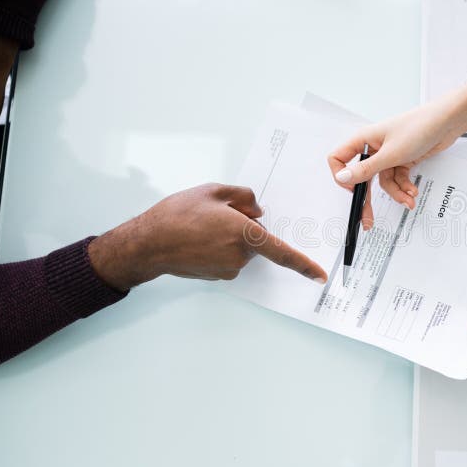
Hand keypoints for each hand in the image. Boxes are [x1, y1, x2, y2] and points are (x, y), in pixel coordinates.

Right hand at [88, 183, 327, 290]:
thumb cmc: (177, 215)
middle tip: (219, 214)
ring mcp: (228, 269)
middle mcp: (239, 256)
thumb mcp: (213, 191)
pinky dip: (220, 247)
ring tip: (201, 226)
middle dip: (246, 227)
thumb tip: (257, 211)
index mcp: (244, 234)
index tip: (320, 275)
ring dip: (231, 237)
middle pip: (257, 241)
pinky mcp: (217, 275)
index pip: (282, 253)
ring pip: (242, 249)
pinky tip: (198, 238)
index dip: (303, 265)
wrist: (146, 244)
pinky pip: (228, 257)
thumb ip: (244, 197)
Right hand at [327, 79, 466, 226]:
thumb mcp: (390, 154)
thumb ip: (365, 170)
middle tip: (367, 218)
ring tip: (407, 199)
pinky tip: (413, 191)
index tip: (353, 189)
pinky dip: (405, 187)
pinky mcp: (403, 160)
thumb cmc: (418, 127)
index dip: (342, 176)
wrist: (447, 123)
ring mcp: (389, 155)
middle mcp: (373, 147)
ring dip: (396, 192)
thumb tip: (342, 179)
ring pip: (384, 181)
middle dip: (367, 198)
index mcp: (363, 139)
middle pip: (362, 177)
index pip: (338, 158)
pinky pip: (398, 179)